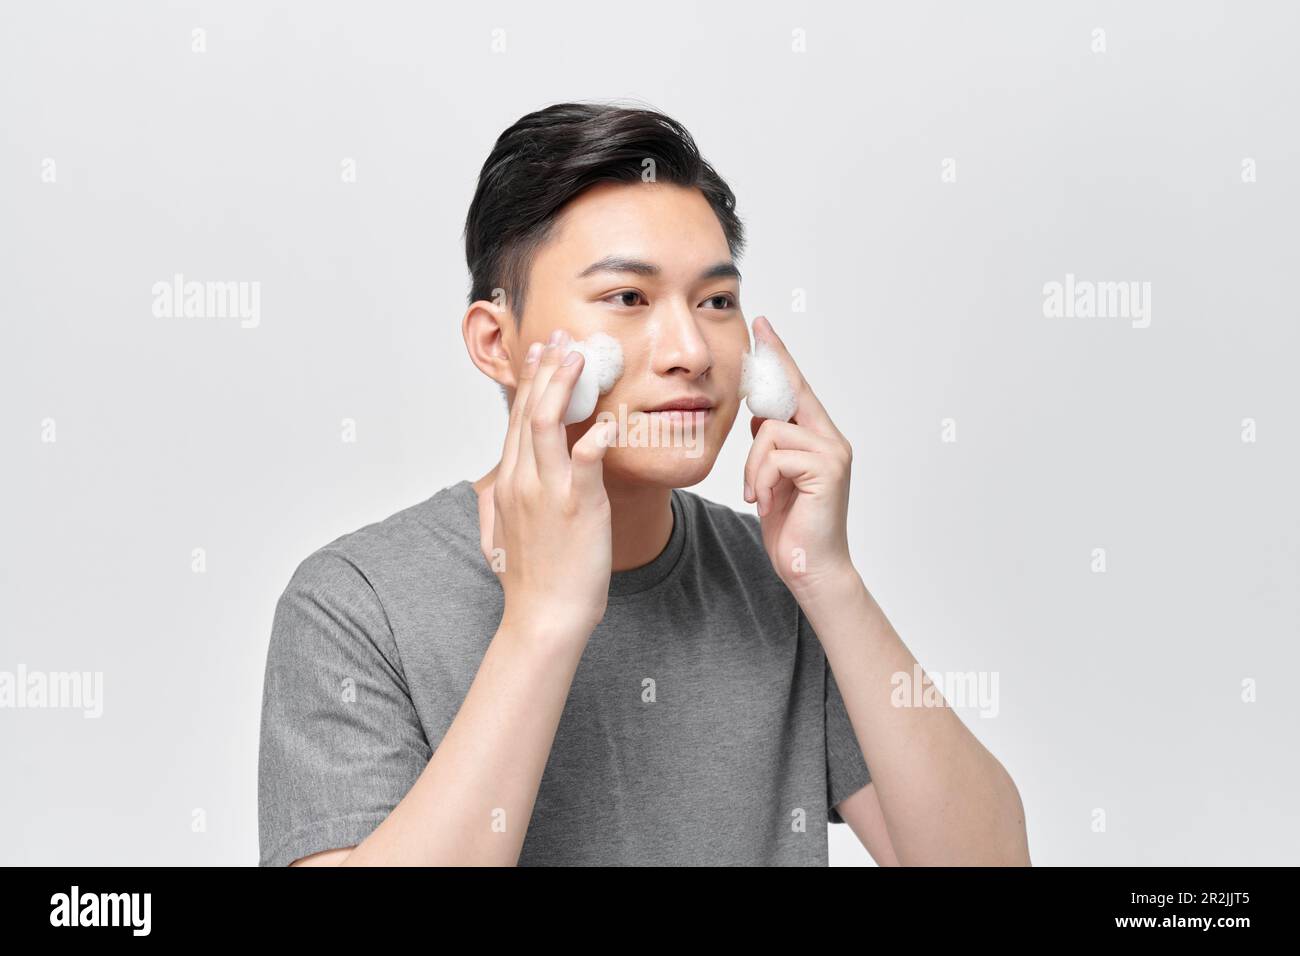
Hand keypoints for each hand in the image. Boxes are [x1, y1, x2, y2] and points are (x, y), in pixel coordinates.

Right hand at [487, 330, 616, 641]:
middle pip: (529, 410)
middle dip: (546, 368)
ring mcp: (548, 490)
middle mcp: (522, 480)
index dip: (529, 383)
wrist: (544, 617)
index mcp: (508, 484)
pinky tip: (613, 416)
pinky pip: (586, 458)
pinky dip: (599, 432)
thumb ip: (505, 503)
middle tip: (561, 337)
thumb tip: (499, 486)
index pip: (516, 420)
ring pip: (548, 422)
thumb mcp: (507, 535)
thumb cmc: (536, 582)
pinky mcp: (577, 505)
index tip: (540, 355)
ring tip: (581, 356)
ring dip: (564, 383)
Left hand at [742, 315, 855, 598]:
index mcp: (819, 440)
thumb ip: (772, 448)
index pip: (797, 390)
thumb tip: (759, 418)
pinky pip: (774, 454)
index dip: (780, 358)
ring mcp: (832, 453)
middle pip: (791, 392)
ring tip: (755, 494)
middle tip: (757, 330)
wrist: (811, 569)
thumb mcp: (773, 480)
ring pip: (770, 430)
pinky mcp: (826, 468)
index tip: (764, 328)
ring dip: (752, 466)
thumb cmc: (792, 529)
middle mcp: (831, 440)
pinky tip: (762, 501)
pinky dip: (758, 478)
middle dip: (771, 365)